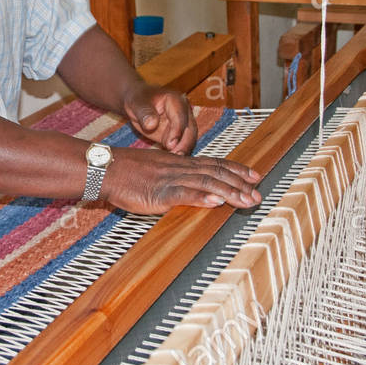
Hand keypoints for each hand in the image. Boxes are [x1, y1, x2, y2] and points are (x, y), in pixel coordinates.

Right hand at [101, 146, 261, 213]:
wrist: (107, 169)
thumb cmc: (128, 173)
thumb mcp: (158, 171)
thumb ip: (176, 179)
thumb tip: (193, 189)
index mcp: (181, 162)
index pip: (215, 163)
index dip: (236, 169)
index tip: (255, 176)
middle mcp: (180, 167)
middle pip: (216, 172)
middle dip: (240, 184)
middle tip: (259, 194)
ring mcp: (171, 178)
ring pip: (206, 182)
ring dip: (229, 192)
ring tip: (246, 201)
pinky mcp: (160, 191)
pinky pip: (184, 193)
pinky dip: (202, 196)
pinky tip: (216, 202)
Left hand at [121, 82, 196, 153]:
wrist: (138, 105)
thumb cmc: (138, 101)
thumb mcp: (137, 104)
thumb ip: (145, 113)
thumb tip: (152, 124)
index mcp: (176, 99)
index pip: (180, 117)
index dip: (177, 131)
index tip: (170, 144)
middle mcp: (184, 111)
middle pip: (190, 129)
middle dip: (184, 144)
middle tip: (175, 157)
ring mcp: (183, 123)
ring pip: (189, 138)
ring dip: (183, 150)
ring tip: (173, 160)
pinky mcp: (179, 134)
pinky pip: (182, 144)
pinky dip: (178, 152)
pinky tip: (171, 160)